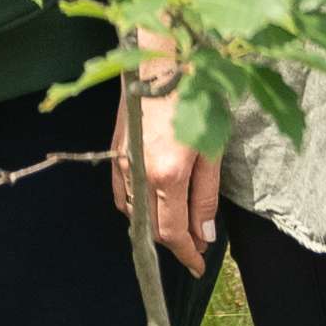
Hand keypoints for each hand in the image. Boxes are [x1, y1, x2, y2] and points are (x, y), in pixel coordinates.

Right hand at [117, 84, 224, 278]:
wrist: (160, 58)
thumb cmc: (196, 97)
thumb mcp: (212, 149)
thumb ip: (206, 197)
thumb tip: (205, 235)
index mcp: (168, 175)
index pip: (173, 232)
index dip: (187, 254)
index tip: (199, 266)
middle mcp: (140, 174)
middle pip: (152, 228)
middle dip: (175, 244)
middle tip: (196, 247)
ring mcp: (122, 164)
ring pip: (135, 214)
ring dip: (157, 227)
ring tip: (180, 227)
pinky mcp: (114, 152)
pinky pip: (122, 195)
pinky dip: (137, 209)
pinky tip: (152, 207)